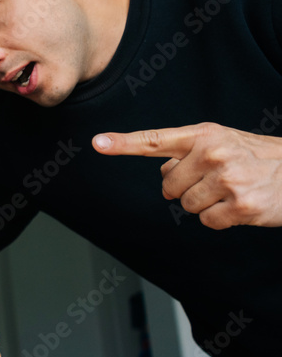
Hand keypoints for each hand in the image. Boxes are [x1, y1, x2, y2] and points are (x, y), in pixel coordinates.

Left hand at [93, 122, 281, 228]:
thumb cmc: (258, 157)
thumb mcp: (223, 141)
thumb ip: (188, 153)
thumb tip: (163, 174)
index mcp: (204, 135)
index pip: (155, 140)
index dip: (123, 143)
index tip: (97, 143)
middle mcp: (213, 153)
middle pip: (167, 186)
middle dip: (187, 188)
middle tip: (218, 179)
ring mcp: (227, 179)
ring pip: (186, 205)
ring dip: (205, 204)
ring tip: (232, 190)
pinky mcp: (240, 205)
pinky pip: (207, 221)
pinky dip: (220, 218)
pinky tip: (240, 205)